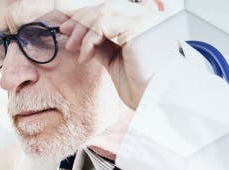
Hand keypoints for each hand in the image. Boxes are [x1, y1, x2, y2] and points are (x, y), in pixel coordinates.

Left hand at [57, 0, 179, 109]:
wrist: (162, 101)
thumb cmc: (146, 88)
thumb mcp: (119, 63)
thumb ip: (106, 47)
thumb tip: (86, 39)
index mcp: (148, 23)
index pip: (115, 9)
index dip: (89, 15)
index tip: (70, 28)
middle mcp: (151, 17)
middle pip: (108, 6)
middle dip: (82, 18)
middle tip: (66, 34)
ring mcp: (146, 20)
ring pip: (104, 11)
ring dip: (82, 29)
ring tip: (74, 48)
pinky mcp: (139, 28)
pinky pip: (103, 25)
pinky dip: (88, 39)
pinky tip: (85, 56)